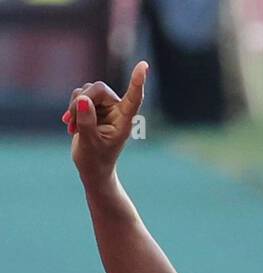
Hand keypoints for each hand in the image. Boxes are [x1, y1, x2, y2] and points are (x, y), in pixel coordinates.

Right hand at [63, 61, 148, 184]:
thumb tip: (82, 99)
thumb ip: (86, 122)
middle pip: (99, 89)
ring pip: (86, 91)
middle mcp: (116, 111)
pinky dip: (72, 108)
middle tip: (72, 121)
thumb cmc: (96, 161)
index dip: (137, 82)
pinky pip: (79, 96)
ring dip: (74, 107)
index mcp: (124, 121)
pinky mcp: (93, 107)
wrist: (92, 170)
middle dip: (82, 101)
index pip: (133, 98)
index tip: (144, 66)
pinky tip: (71, 125)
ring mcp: (104, 108)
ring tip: (73, 128)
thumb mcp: (89, 143)